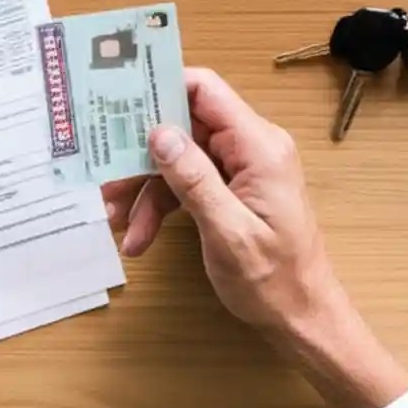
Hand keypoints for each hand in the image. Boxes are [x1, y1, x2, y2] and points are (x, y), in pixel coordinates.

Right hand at [102, 68, 407, 407]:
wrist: (304, 319)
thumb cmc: (275, 282)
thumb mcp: (228, 233)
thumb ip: (193, 179)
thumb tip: (159, 132)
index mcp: (259, 147)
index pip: (204, 91)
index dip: (160, 87)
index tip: (116, 100)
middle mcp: (252, 148)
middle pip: (184, 126)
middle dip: (140, 153)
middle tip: (103, 176)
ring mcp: (243, 169)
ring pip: (179, 159)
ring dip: (145, 189)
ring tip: (117, 221)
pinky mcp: (234, 190)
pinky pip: (188, 183)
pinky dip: (161, 207)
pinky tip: (139, 237)